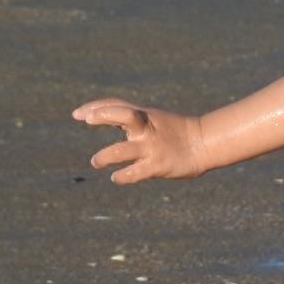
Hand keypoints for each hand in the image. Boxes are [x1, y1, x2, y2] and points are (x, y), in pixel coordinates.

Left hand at [72, 98, 206, 183]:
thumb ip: (128, 117)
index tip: (78, 115)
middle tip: (88, 120)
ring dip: (105, 157)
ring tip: (96, 162)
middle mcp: (146, 129)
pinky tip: (116, 177)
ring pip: (123, 150)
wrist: (204, 144)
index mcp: (145, 116)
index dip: (96, 108)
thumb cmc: (174, 132)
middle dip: (104, 115)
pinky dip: (122, 176)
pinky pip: (135, 172)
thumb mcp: (152, 119)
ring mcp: (152, 147)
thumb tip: (97, 115)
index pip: (117, 106)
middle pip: (124, 115)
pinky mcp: (158, 165)